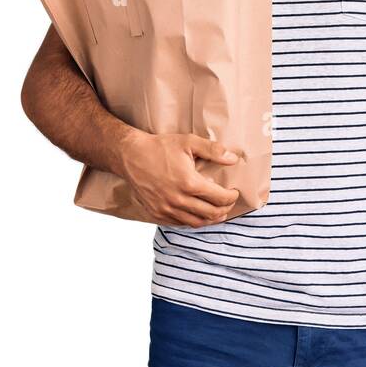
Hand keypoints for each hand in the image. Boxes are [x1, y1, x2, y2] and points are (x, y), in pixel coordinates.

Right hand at [116, 129, 241, 227]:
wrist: (131, 156)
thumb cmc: (160, 148)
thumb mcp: (189, 142)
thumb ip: (213, 150)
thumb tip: (233, 159)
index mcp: (189, 183)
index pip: (219, 198)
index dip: (231, 197)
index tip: (234, 192)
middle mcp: (178, 200)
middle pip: (211, 214)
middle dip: (225, 209)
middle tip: (229, 203)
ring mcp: (166, 209)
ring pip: (196, 223)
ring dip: (211, 219)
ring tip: (218, 213)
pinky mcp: (156, 213)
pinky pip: (180, 224)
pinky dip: (193, 221)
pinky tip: (198, 214)